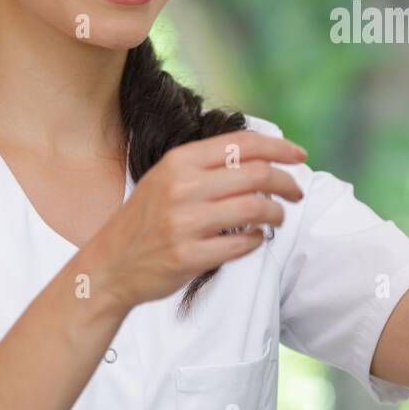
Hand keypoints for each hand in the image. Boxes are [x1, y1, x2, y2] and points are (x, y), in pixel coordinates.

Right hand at [89, 130, 306, 310]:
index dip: (279, 147)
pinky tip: (254, 238)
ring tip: (277, 217)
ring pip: (255, 209)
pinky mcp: (188, 256)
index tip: (300, 156)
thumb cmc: (146, 219)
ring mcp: (185, 223)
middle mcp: (182, 187)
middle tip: (296, 192)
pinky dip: (256, 240)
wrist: (108, 265)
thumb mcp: (167, 177)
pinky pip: (242, 244)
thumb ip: (207, 164)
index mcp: (180, 161)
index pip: (243, 144)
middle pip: (257, 174)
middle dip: (287, 182)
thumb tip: (261, 154)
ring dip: (276, 214)